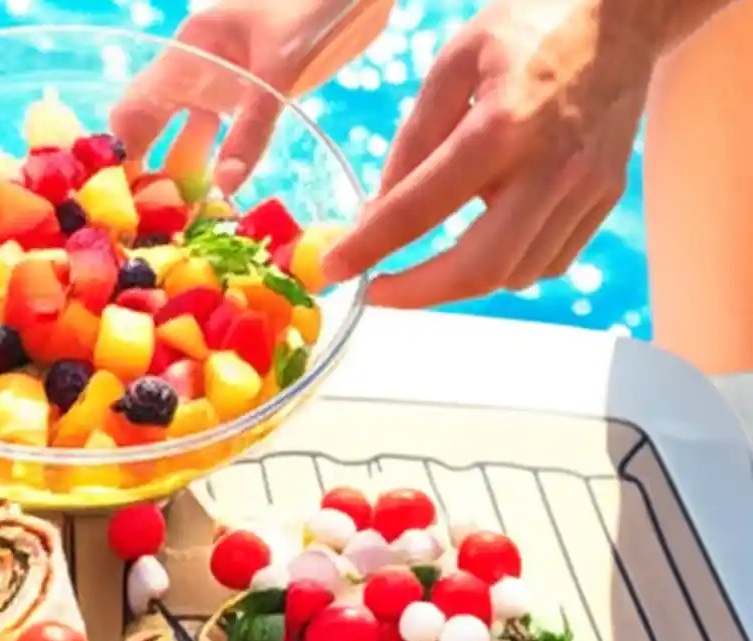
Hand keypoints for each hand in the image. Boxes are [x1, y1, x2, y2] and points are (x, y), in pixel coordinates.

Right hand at [110, 0, 392, 193]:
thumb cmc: (315, 4)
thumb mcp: (283, 64)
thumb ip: (254, 125)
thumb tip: (225, 187)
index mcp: (188, 52)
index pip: (132, 111)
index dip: (121, 157)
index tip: (122, 204)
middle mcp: (196, 67)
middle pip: (150, 126)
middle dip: (147, 172)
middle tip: (151, 225)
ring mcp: (222, 78)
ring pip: (184, 133)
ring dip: (182, 172)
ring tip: (183, 221)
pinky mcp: (249, 89)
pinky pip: (221, 133)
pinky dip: (218, 162)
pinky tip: (225, 194)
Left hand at [322, 0, 656, 306]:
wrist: (623, 14)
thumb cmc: (528, 27)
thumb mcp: (452, 63)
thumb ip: (414, 139)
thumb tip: (377, 209)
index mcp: (501, 127)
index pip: (419, 208)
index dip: (369, 247)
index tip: (335, 269)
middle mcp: (549, 168)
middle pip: (478, 268)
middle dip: (417, 293)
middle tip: (376, 290)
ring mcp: (585, 188)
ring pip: (515, 275)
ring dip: (461, 280)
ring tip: (427, 259)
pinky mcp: (606, 197)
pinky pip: (549, 261)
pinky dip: (507, 266)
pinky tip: (483, 240)